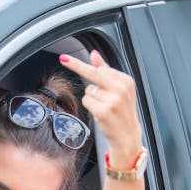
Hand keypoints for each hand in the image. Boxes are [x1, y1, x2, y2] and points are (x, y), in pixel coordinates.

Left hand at [59, 50, 142, 167]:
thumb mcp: (118, 89)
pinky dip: (89, 106)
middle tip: (63, 59)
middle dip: (76, 65)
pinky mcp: (104, 111)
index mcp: (126, 80)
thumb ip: (106, 70)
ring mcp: (113, 100)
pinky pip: (87, 101)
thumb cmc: (122, 111)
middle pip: (93, 73)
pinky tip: (100, 112)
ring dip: (91, 97)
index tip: (68, 58)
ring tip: (104, 106)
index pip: (101, 68)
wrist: (127, 135)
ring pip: (89, 90)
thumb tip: (94, 54)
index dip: (84, 64)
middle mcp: (121, 88)